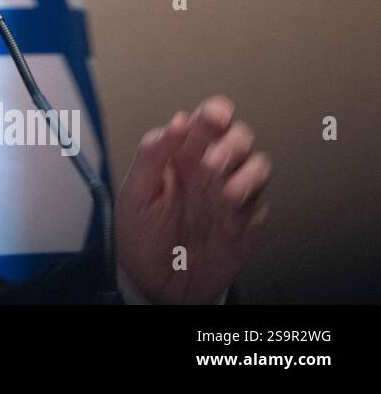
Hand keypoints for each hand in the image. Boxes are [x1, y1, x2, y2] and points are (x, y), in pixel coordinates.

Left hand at [115, 96, 270, 303]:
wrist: (152, 284)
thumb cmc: (139, 236)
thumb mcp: (135, 192)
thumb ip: (152, 155)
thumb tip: (176, 122)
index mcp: (181, 159)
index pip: (206, 124)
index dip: (216, 114)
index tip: (216, 116)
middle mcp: (208, 175)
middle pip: (240, 139)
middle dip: (233, 145)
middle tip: (213, 163)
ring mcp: (229, 200)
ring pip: (259, 168)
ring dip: (248, 175)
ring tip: (225, 194)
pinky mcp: (244, 227)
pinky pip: (263, 209)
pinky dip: (254, 209)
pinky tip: (234, 218)